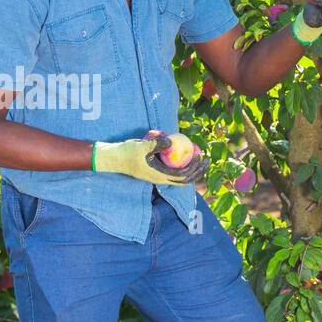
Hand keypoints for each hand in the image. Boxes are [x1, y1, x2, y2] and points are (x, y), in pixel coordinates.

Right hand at [93, 135, 207, 185]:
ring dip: (192, 169)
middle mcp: (160, 178)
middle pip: (184, 180)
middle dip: (198, 172)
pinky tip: (185, 153)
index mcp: (159, 176)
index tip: (199, 155)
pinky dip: (182, 165)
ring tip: (200, 158)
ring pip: (180, 177)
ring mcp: (158, 176)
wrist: (114, 159)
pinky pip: (173, 170)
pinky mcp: (156, 171)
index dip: (193, 168)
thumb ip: (157, 143)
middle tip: (207, 160)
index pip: (182, 176)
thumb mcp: (142, 146)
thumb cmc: (127, 153)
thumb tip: (172, 141)